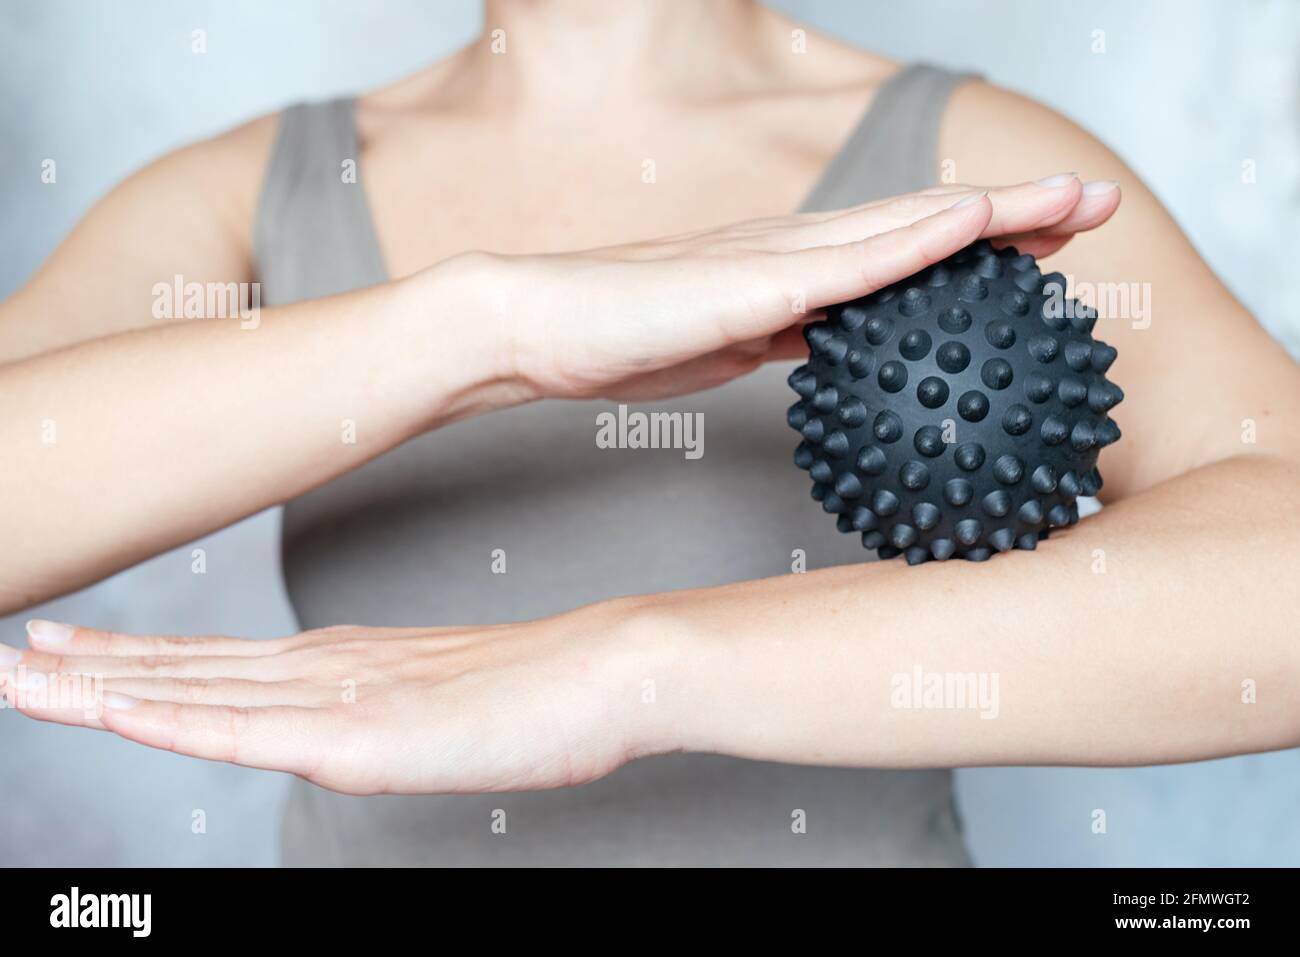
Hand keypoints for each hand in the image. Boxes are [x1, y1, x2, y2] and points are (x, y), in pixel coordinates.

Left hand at [1, 605, 672, 794]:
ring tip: (25, 676)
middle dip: (91, 667)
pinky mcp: (363, 732)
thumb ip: (389, 704)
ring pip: (197, 692)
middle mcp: (327, 671)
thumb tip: (351, 719)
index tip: (69, 652)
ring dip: (101, 688)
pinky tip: (114, 711)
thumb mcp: (447, 697)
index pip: (218, 663)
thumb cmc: (546, 689)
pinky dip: (172, 717)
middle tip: (15, 653)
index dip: (136, 659)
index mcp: (345, 662)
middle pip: (189, 670)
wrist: (607, 671)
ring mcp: (342, 698)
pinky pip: (248, 729)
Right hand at [441, 176, 1118, 400]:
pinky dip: (916, 242)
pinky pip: (847, 263)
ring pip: (901, 230)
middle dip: (1013, 216)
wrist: (533, 326)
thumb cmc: (617, 339)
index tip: (1045, 251)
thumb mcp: (724, 347)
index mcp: (791, 273)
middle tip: (1092, 204)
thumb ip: (783, 341)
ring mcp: (773, 260)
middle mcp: (794, 251)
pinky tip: (972, 226)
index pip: (903, 254)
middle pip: (920, 227)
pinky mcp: (747, 282)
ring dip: (990, 216)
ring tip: (1067, 204)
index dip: (978, 245)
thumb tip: (835, 353)